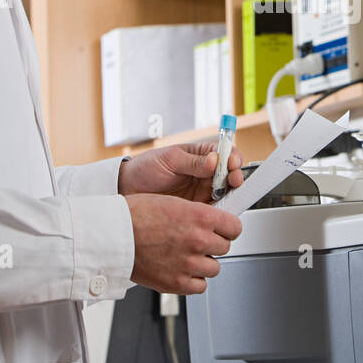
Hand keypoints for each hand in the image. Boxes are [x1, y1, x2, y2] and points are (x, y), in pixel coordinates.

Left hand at [118, 142, 244, 201]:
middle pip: (230, 173)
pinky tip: (218, 208)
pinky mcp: (198, 207)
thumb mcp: (169, 160)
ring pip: (226, 192)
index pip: (225, 153)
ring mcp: (202, 190)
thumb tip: (214, 160)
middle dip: (235, 175)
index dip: (232, 157)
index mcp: (200, 155)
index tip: (232, 163)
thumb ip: (192, 162)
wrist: (127, 190)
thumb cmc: (145, 169)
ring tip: (226, 194)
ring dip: (230, 193)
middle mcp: (205, 172)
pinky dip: (220, 209)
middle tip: (233, 180)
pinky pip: (214, 209)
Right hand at [124, 194, 242, 294]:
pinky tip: (181, 270)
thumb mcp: (172, 202)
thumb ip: (196, 214)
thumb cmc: (134, 215)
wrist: (112, 235)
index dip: (227, 229)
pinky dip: (193, 280)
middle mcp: (198, 240)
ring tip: (186, 256)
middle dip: (213, 244)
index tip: (222, 230)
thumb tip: (212, 222)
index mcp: (200, 217)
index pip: (234, 227)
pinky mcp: (176, 283)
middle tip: (198, 242)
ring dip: (204, 263)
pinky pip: (200, 286)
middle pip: (225, 247)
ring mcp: (189, 264)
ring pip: (214, 268)